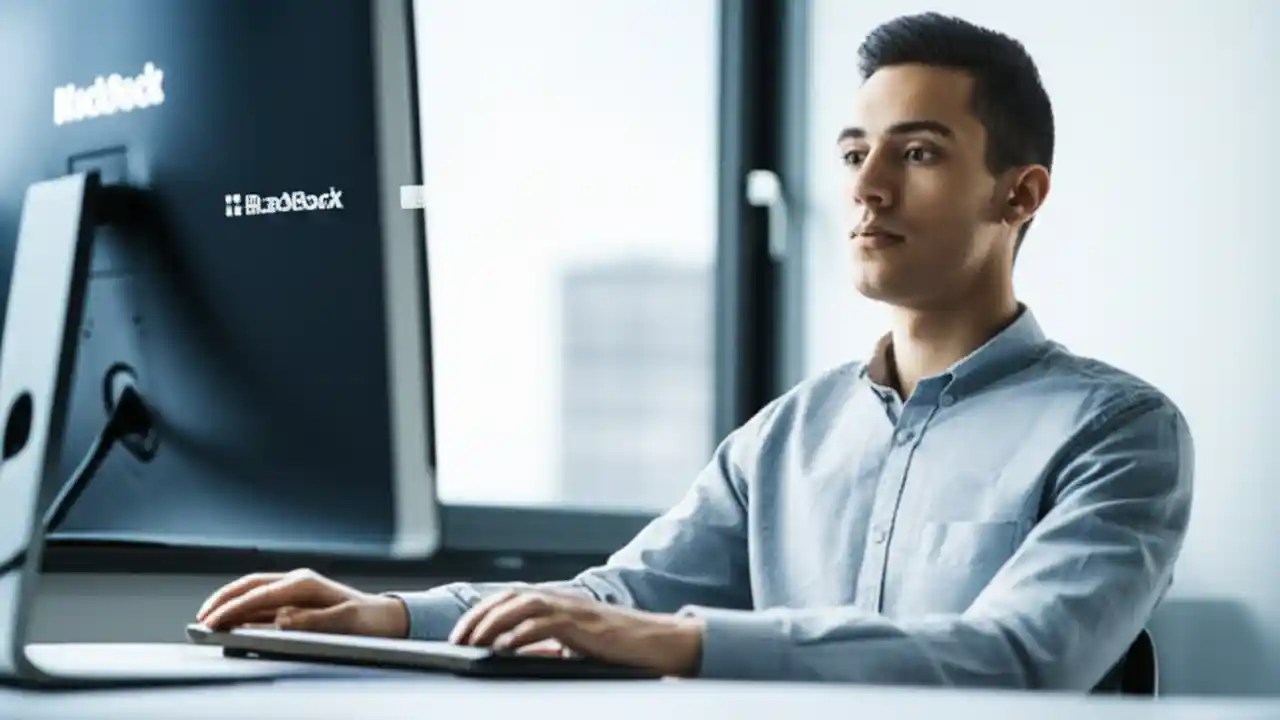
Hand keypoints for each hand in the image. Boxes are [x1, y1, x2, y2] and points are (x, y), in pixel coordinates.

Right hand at [195, 568, 408, 637]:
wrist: (386, 618)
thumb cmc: (368, 620)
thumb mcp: (346, 621)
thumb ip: (312, 620)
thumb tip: (280, 620)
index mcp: (306, 584)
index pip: (260, 595)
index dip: (233, 609)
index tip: (212, 622)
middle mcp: (297, 582)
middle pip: (250, 585)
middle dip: (223, 600)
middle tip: (200, 619)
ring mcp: (296, 590)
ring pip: (253, 592)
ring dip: (230, 604)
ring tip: (209, 620)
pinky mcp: (296, 601)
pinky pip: (262, 603)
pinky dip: (243, 610)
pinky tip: (232, 622)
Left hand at [448, 590, 704, 676]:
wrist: (655, 641)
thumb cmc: (618, 646)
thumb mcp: (576, 643)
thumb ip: (550, 643)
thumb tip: (521, 653)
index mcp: (557, 602)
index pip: (510, 599)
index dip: (483, 612)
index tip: (462, 631)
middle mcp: (561, 599)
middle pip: (508, 597)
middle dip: (479, 616)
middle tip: (458, 637)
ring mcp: (572, 609)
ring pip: (522, 606)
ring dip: (493, 623)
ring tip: (474, 641)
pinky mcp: (583, 624)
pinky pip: (545, 625)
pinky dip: (521, 635)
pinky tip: (505, 647)